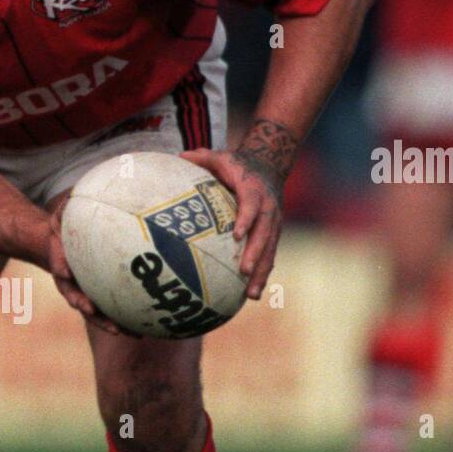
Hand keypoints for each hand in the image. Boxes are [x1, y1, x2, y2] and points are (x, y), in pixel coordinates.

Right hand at [46, 191, 120, 333]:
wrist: (58, 245)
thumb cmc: (65, 224)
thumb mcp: (64, 210)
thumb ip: (70, 202)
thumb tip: (80, 187)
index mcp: (60, 260)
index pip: (58, 262)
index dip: (60, 265)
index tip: (65, 270)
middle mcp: (70, 282)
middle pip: (75, 296)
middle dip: (85, 306)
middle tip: (92, 310)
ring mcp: (84, 293)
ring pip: (95, 312)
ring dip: (108, 323)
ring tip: (128, 332)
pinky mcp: (98, 299)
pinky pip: (112, 311)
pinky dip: (126, 320)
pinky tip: (147, 329)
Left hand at [180, 144, 284, 300]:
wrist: (270, 165)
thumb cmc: (238, 164)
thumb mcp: (222, 157)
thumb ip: (202, 157)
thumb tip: (179, 156)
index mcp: (254, 190)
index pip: (251, 206)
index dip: (246, 219)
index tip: (237, 235)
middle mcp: (268, 208)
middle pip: (264, 233)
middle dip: (256, 253)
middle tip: (244, 271)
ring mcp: (273, 223)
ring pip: (270, 250)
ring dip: (262, 272)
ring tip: (252, 295)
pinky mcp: (273, 233)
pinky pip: (270, 255)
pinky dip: (263, 274)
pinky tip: (252, 294)